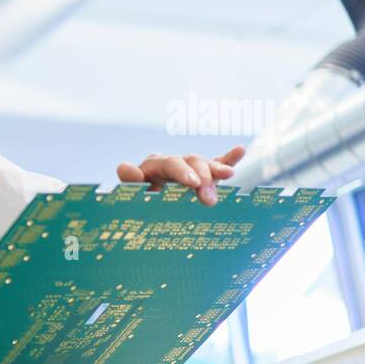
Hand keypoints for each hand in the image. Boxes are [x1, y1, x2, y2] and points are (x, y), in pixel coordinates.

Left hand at [116, 145, 245, 205]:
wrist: (144, 213)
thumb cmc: (135, 203)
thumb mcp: (130, 194)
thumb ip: (129, 181)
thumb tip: (124, 167)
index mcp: (154, 165)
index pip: (169, 163)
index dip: (182, 172)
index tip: (193, 184)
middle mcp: (173, 163)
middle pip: (190, 162)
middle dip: (202, 178)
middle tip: (209, 200)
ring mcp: (189, 169)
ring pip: (204, 164)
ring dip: (217, 170)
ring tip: (229, 176)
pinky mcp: (202, 176)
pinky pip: (217, 164)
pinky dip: (228, 159)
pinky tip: (240, 150)